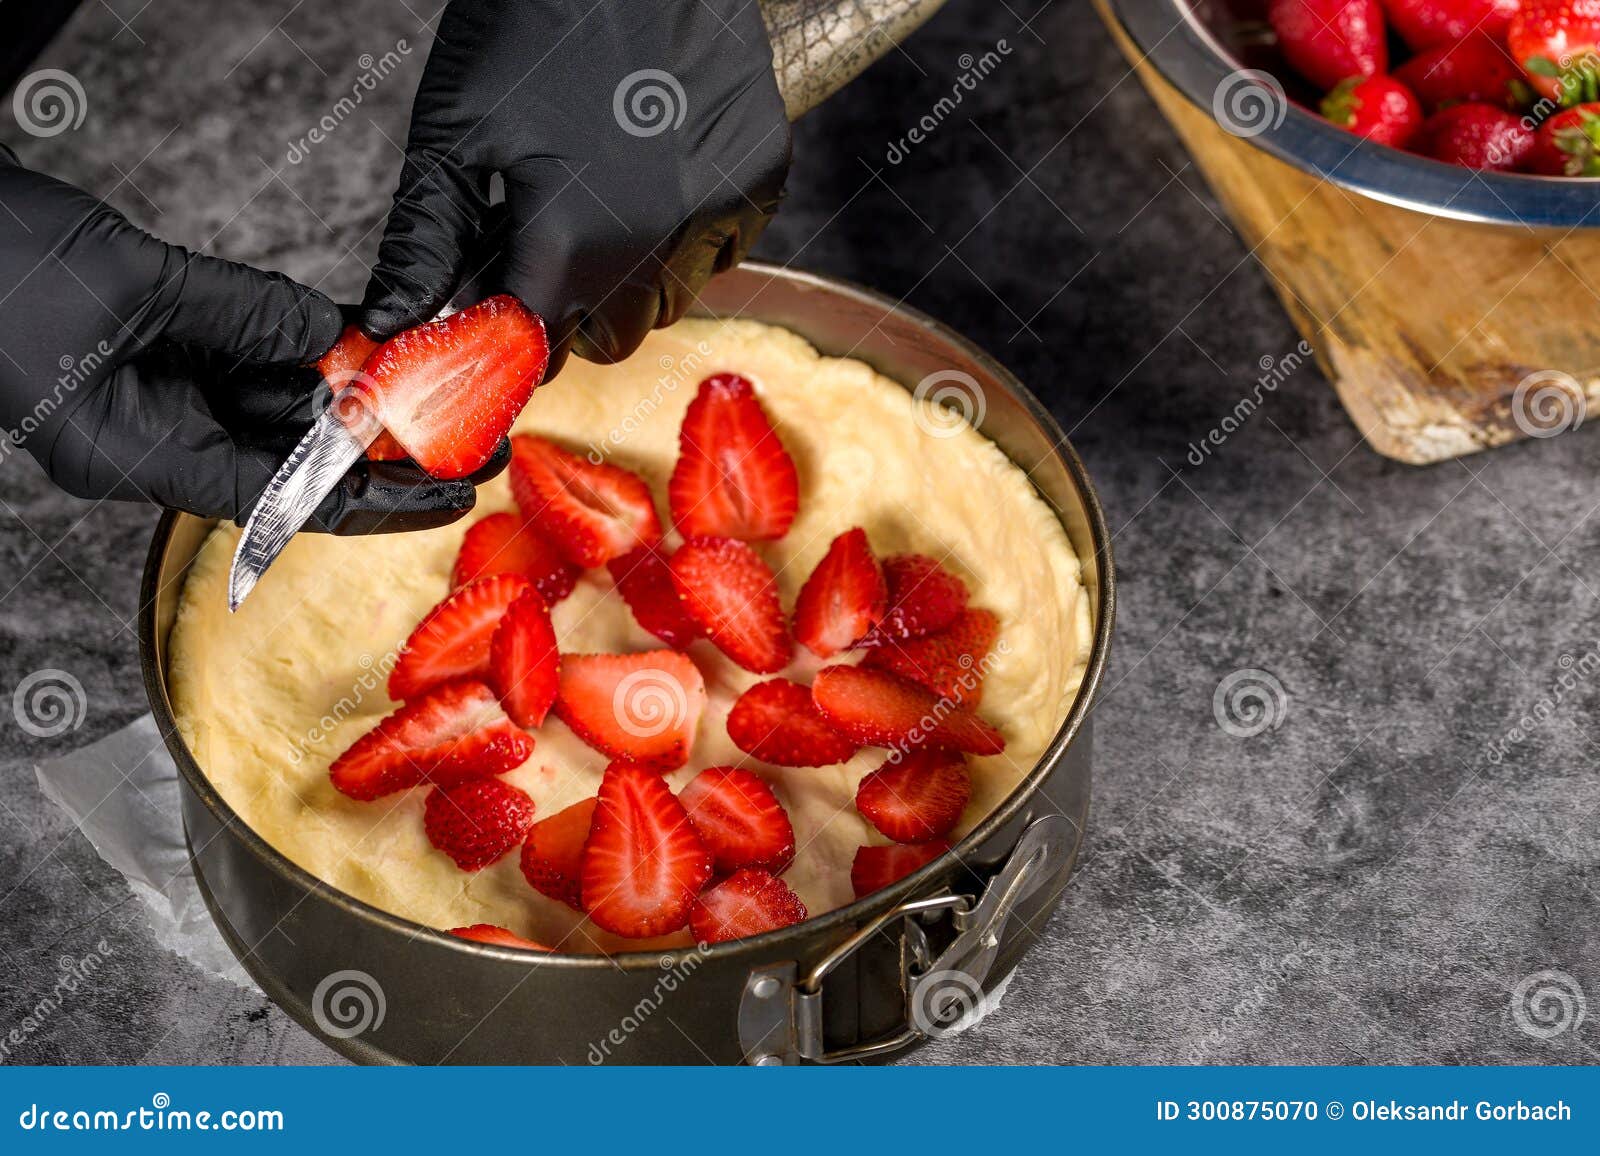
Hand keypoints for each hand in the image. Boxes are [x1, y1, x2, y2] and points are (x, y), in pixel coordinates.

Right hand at [0, 150, 496, 532]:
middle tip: (463, 428)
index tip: (450, 495)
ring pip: (268, 407)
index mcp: (131, 453)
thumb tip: (328, 334)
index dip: (375, 501)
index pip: (281, 499)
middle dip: (373, 442)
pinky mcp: (146, 353)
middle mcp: (145, 438)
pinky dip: (294, 348)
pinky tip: (354, 332)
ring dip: (340, 389)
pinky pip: (239, 362)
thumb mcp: (130, 283)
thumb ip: (238, 312)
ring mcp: (145, 397)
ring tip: (426, 374)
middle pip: (287, 458)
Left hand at [361, 0, 789, 373]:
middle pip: (614, 337)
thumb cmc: (533, 22)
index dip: (515, 336)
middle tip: (549, 242)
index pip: (542, 349)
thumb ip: (423, 242)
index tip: (503, 308)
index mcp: (569, 237)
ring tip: (603, 198)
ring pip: (671, 299)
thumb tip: (388, 322)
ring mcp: (716, 210)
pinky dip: (690, 235)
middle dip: (577, 309)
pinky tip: (658, 173)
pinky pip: (724, 251)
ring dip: (634, 276)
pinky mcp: (760, 178)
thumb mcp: (456, 132)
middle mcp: (652, 239)